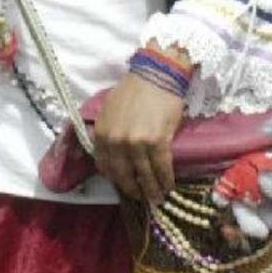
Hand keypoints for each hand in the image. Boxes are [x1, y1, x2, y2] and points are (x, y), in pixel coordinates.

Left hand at [91, 67, 186, 204]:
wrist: (157, 74)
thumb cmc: (135, 89)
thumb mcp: (110, 110)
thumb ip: (109, 132)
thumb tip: (115, 154)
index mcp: (102, 134)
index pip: (106, 167)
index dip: (116, 180)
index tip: (125, 185)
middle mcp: (116, 142)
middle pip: (124, 175)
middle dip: (133, 190)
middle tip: (141, 198)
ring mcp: (136, 143)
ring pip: (144, 175)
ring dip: (152, 190)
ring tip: (156, 198)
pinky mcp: (157, 142)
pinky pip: (161, 167)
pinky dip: (166, 179)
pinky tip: (169, 186)